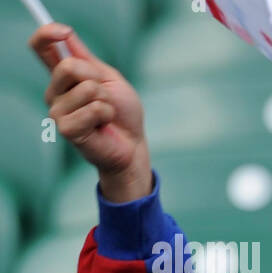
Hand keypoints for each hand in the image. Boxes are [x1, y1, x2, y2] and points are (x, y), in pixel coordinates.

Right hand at [29, 22, 150, 201]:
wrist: (132, 144)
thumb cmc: (122, 112)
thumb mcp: (109, 79)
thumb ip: (86, 59)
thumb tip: (65, 34)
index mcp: (62, 76)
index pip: (41, 48)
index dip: (47, 35)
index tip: (64, 32)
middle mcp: (54, 91)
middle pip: (68, 66)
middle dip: (97, 78)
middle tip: (105, 96)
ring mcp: (57, 110)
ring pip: (86, 89)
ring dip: (106, 100)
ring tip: (106, 114)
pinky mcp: (65, 128)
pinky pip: (94, 109)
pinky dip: (107, 114)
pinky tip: (103, 125)